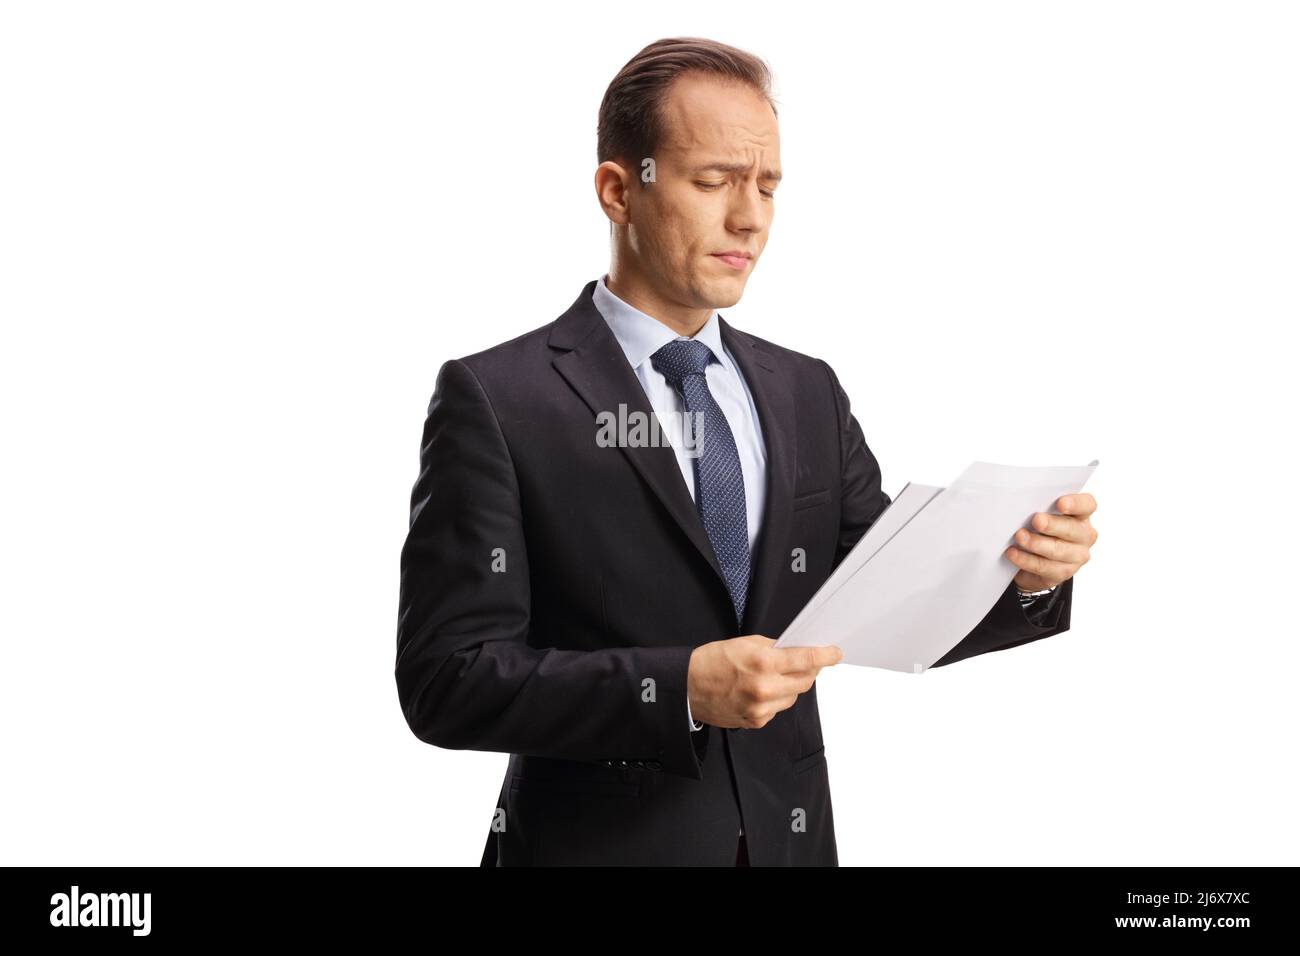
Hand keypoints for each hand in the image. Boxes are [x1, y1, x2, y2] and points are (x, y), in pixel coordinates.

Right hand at [687, 636, 842, 729]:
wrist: (686, 687)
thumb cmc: (712, 661)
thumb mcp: (745, 643)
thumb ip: (774, 648)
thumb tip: (797, 651)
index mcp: (763, 663)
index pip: (806, 660)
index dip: (825, 656)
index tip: (834, 653)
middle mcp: (764, 688)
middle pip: (805, 681)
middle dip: (808, 671)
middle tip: (804, 662)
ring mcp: (761, 708)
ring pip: (793, 697)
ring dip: (791, 686)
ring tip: (773, 677)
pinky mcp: (756, 721)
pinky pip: (778, 709)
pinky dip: (776, 699)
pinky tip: (760, 691)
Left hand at [1006, 493, 1097, 590]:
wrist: (1032, 558)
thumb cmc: (1038, 528)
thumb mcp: (1040, 513)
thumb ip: (1038, 507)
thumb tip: (1021, 503)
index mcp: (1081, 514)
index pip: (1087, 505)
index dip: (1076, 503)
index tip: (1060, 503)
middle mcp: (1084, 534)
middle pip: (1072, 529)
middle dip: (1052, 525)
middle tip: (1037, 520)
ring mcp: (1077, 555)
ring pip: (1058, 550)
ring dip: (1036, 543)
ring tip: (1019, 536)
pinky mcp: (1063, 572)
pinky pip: (1045, 567)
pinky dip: (1026, 559)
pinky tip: (1013, 553)